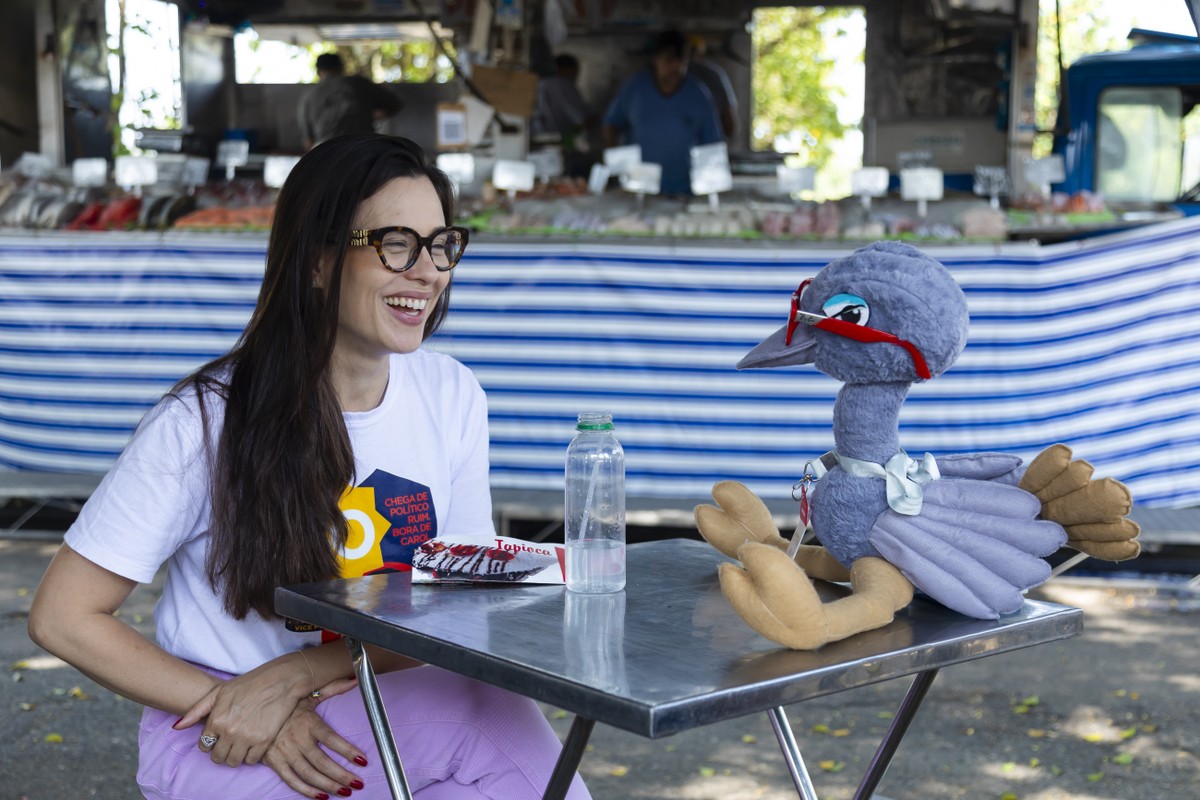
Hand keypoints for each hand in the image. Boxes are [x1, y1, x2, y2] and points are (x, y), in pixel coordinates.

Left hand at [174, 654, 312, 766]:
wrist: (280, 681)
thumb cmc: (249, 683)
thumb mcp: (219, 691)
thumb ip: (196, 710)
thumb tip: (177, 727)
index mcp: (216, 719)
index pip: (204, 746)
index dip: (210, 742)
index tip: (218, 737)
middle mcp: (229, 731)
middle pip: (217, 757)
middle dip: (221, 752)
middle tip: (229, 742)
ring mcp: (247, 738)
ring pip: (233, 762)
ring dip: (235, 756)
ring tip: (240, 745)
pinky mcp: (264, 741)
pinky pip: (252, 761)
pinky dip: (251, 755)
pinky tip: (252, 744)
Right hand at [264, 681, 367, 798]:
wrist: (253, 712)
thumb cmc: (287, 705)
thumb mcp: (308, 695)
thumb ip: (333, 688)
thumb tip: (353, 679)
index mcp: (308, 722)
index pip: (331, 738)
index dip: (347, 750)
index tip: (362, 760)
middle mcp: (297, 739)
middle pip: (322, 761)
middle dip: (341, 774)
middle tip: (358, 783)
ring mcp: (284, 752)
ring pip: (309, 774)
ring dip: (328, 785)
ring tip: (345, 792)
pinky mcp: (274, 763)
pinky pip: (292, 780)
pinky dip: (307, 791)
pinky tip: (322, 796)